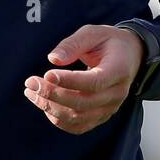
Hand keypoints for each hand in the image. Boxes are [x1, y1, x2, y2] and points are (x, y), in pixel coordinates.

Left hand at [23, 24, 145, 133]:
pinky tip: (44, 104)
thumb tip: (53, 59)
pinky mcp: (101, 116)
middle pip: (83, 103)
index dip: (69, 81)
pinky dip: (58, 119)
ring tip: (31, 92)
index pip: (94, 82)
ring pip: (78, 118)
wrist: (128, 56)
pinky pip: (78, 126)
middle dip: (52, 94)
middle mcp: (117, 93)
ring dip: (50, 108)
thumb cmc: (108, 42)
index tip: (46, 74)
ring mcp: (110, 108)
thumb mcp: (93, 33)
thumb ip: (73, 44)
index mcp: (118, 70)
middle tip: (31, 82)